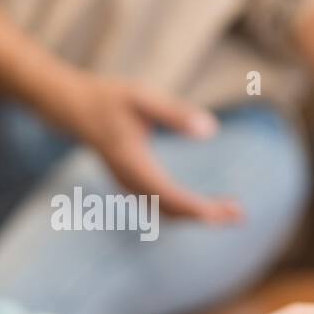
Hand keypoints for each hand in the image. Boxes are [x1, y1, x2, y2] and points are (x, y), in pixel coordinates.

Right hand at [58, 73, 241, 223]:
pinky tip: (205, 205)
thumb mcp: (142, 98)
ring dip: (197, 215)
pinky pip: (160, 206)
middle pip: (172, 211)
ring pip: (166, 212)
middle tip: (240, 215)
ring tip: (231, 212)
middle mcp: (130, 182)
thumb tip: (211, 130)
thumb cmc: (109, 98)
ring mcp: (128, 186)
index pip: (172, 197)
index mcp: (133, 164)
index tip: (229, 211)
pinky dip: (184, 209)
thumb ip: (176, 114)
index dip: (201, 208)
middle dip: (206, 215)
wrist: (73, 107)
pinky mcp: (131, 184)